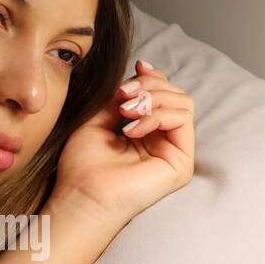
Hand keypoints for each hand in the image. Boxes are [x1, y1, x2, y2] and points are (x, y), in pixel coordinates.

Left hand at [51, 58, 195, 228]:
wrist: (81, 196)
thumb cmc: (83, 166)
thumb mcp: (98, 118)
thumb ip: (120, 96)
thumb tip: (142, 68)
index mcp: (147, 134)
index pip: (163, 94)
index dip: (153, 76)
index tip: (136, 66)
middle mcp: (164, 143)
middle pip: (176, 94)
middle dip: (150, 85)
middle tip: (122, 95)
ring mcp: (175, 153)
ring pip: (183, 102)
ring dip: (152, 98)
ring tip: (125, 112)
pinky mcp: (182, 163)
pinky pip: (182, 119)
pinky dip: (156, 115)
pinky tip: (131, 129)